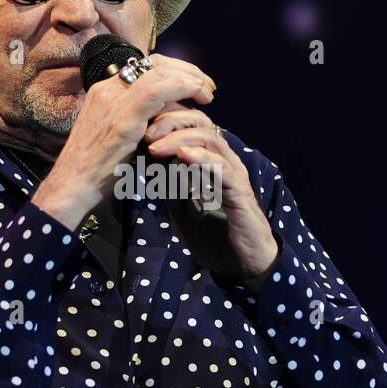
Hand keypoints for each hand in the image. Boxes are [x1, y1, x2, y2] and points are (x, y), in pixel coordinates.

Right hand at [31, 53, 216, 230]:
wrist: (71, 186)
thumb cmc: (94, 169)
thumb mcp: (114, 135)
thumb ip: (134, 120)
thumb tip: (163, 116)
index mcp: (103, 90)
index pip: (144, 66)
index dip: (174, 69)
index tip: (194, 82)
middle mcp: (107, 89)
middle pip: (154, 63)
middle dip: (186, 70)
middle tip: (208, 86)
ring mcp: (113, 101)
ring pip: (159, 72)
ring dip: (190, 79)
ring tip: (208, 93)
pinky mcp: (122, 117)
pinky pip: (157, 91)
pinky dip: (182, 87)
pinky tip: (198, 95)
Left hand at [140, 65, 279, 285]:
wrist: (245, 267)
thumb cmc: (217, 239)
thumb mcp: (184, 212)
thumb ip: (172, 190)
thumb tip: (152, 171)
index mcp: (211, 162)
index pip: (191, 125)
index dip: (167, 120)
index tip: (141, 130)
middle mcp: (225, 161)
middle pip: (201, 123)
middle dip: (170, 122)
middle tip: (146, 134)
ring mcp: (234, 174)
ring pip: (210, 139)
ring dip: (180, 139)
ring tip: (156, 147)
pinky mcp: (240, 192)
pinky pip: (221, 167)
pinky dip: (201, 159)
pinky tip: (181, 157)